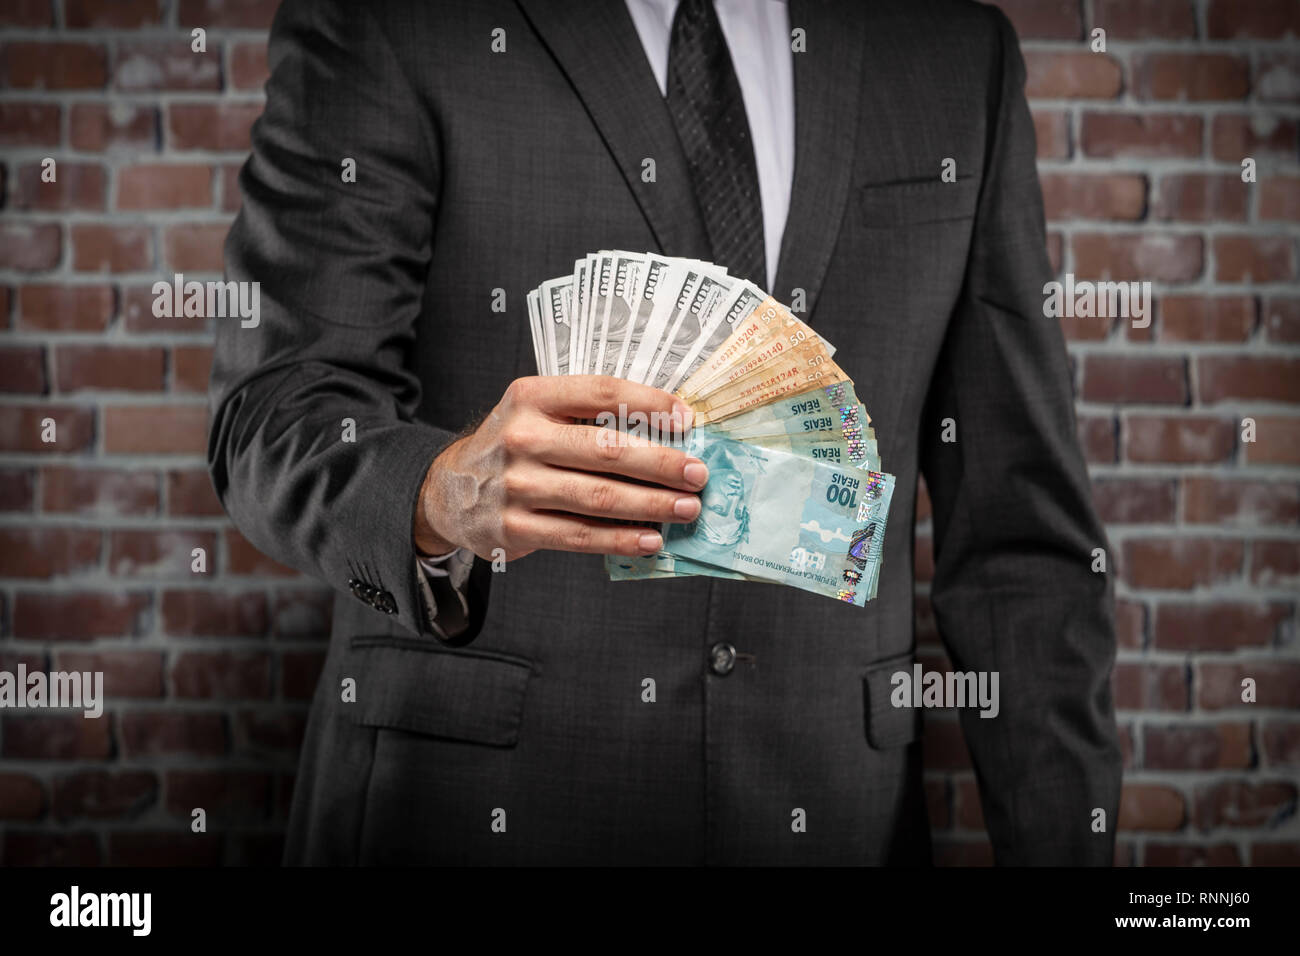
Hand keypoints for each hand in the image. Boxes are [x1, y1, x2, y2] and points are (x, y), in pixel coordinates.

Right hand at [413, 375, 708, 560]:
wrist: (449, 490)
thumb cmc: (513, 445)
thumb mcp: (535, 410)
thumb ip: (586, 413)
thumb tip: (666, 429)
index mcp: (531, 397)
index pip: (601, 393)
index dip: (649, 403)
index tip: (686, 419)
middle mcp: (522, 437)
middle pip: (607, 449)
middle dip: (661, 464)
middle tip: (697, 474)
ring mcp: (518, 485)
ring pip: (599, 497)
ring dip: (651, 504)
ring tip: (686, 508)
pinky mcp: (516, 527)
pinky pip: (580, 536)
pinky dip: (621, 539)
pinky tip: (651, 539)